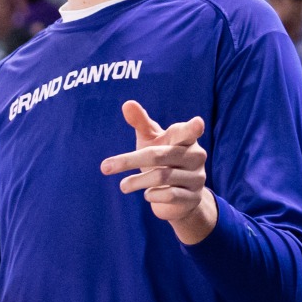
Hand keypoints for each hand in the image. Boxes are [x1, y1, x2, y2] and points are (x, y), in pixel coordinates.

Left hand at [101, 102, 215, 240]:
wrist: (178, 197)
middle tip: (104, 167)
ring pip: (162, 177)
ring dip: (137, 181)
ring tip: (122, 186)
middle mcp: (195, 156)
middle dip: (129, 161)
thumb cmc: (162, 160)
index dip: (192, 128)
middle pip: (160, 155)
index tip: (197, 123)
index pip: (187, 132)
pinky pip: (170, 195)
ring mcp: (197, 177)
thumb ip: (141, 122)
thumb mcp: (151, 141)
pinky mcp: (193, 198)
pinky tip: (146, 194)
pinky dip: (152, 195)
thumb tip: (127, 103)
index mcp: (186, 139)